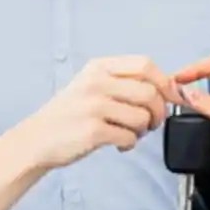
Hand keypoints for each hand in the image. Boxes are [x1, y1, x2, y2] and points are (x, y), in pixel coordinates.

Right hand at [23, 55, 182, 168]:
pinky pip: (129, 137)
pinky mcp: (92, 131)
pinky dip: (130, 144)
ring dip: (143, 130)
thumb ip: (123, 81)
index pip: (145, 64)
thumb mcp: (91, 85)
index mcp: (99, 67)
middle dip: (159, 112)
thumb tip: (168, 87)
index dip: (165, 82)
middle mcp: (96, 83)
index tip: (171, 97)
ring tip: (130, 133)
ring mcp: (93, 106)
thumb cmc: (70, 114)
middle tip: (152, 123)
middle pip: (149, 92)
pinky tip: (119, 144)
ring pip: (142, 117)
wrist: (37, 139)